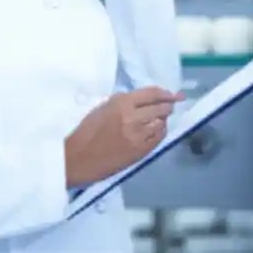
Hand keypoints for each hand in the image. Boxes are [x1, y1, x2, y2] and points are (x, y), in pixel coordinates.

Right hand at [63, 86, 184, 187]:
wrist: (79, 159)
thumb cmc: (87, 130)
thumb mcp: (103, 107)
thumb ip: (125, 101)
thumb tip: (145, 99)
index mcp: (122, 104)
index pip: (152, 94)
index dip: (166, 93)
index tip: (173, 94)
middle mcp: (133, 118)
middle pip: (161, 108)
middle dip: (168, 105)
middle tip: (170, 104)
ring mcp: (139, 136)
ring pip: (162, 123)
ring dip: (163, 119)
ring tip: (161, 117)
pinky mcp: (141, 151)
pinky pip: (158, 138)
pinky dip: (160, 131)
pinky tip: (156, 130)